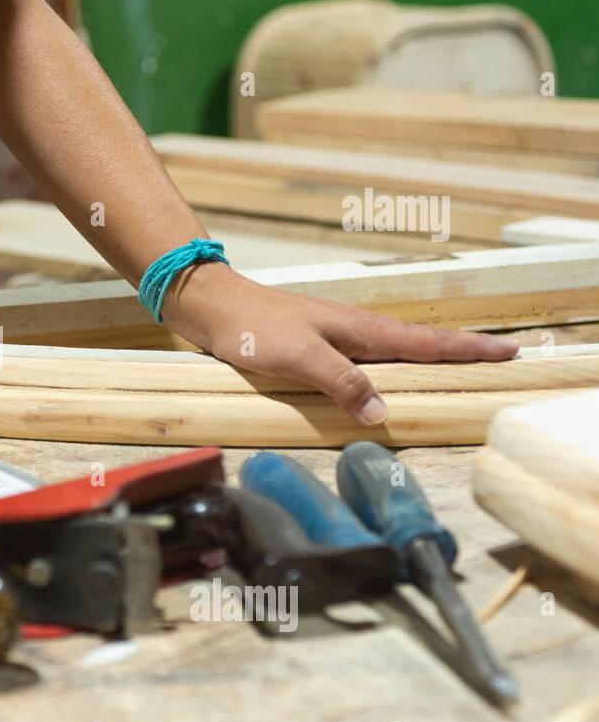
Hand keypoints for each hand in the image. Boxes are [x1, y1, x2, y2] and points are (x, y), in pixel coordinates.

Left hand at [160, 263, 519, 424]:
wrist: (214, 307)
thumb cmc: (254, 329)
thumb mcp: (299, 358)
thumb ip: (341, 382)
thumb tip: (382, 414)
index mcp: (361, 331)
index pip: (428, 344)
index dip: (468, 350)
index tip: (508, 351)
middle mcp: (356, 330)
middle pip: (421, 342)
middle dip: (461, 350)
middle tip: (501, 355)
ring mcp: (337, 335)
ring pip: (396, 348)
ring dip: (430, 354)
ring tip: (458, 364)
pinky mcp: (317, 344)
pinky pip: (369, 356)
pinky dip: (392, 363)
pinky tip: (386, 374)